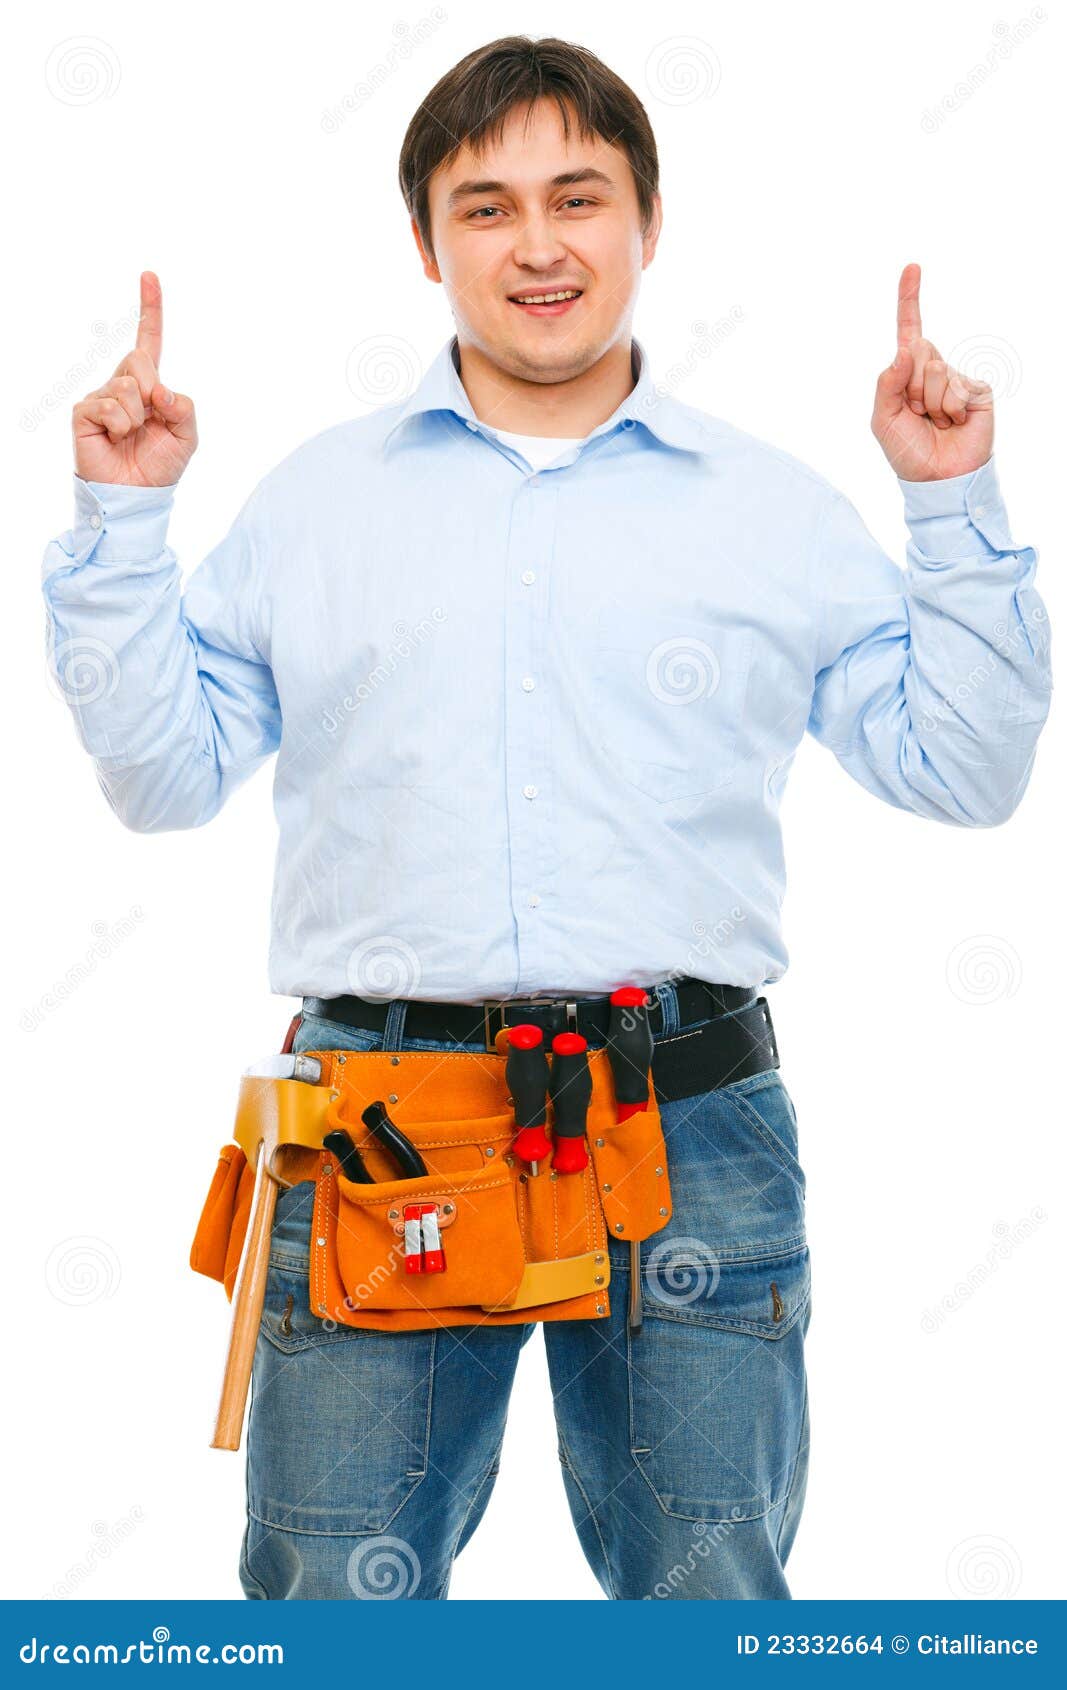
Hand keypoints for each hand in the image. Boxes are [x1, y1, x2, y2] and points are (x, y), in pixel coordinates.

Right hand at [73, 271, 197, 486]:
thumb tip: (161, 390)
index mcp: (149, 385)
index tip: (149, 275)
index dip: (150, 310)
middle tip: (149, 419)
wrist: (136, 495)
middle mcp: (122, 384)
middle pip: (140, 360)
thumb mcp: (187, 436)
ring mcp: (101, 396)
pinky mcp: (84, 412)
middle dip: (152, 389)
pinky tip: (115, 438)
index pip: (149, 341)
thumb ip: (184, 408)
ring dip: (138, 417)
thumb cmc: (159, 466)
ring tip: (131, 436)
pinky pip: (109, 406)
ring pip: (127, 386)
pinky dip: (120, 425)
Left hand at [871, 263, 992, 481]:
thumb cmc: (908, 452)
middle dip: (911, 386)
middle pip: (918, 350)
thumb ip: (887, 384)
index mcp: (908, 374)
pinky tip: (954, 425)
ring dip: (930, 402)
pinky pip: (956, 387)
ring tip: (936, 423)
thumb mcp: (882, 420)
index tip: (912, 267)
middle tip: (918, 414)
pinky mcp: (976, 390)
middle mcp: (933, 370)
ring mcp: (956, 379)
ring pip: (935, 369)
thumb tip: (904, 351)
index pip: (909, 331)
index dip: (909, 300)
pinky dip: (949, 410)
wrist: (938, 479)